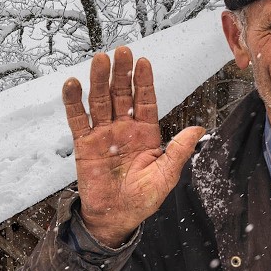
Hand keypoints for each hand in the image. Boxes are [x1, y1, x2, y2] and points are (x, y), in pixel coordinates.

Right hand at [64, 46, 205, 246]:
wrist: (116, 218)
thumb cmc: (142, 199)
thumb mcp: (166, 176)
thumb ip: (178, 151)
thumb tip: (198, 129)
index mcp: (146, 133)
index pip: (145, 101)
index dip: (144, 82)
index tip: (143, 62)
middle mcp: (124, 129)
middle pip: (121, 94)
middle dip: (121, 73)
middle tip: (121, 51)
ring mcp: (103, 134)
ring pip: (100, 101)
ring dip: (98, 80)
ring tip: (99, 60)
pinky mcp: (84, 145)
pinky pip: (78, 120)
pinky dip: (74, 103)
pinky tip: (73, 84)